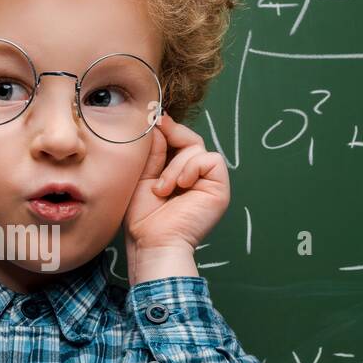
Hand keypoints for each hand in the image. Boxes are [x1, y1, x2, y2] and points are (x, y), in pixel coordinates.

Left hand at [122, 112, 230, 283]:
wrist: (153, 243)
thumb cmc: (144, 219)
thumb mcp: (143, 178)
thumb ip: (154, 153)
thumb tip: (159, 124)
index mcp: (176, 174)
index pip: (178, 142)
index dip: (168, 129)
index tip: (154, 119)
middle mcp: (194, 177)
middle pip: (191, 140)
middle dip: (173, 134)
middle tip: (157, 130)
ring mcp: (208, 182)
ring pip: (197, 149)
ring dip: (175, 166)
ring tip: (162, 189)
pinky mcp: (219, 189)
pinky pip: (211, 160)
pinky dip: (192, 168)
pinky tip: (180, 185)